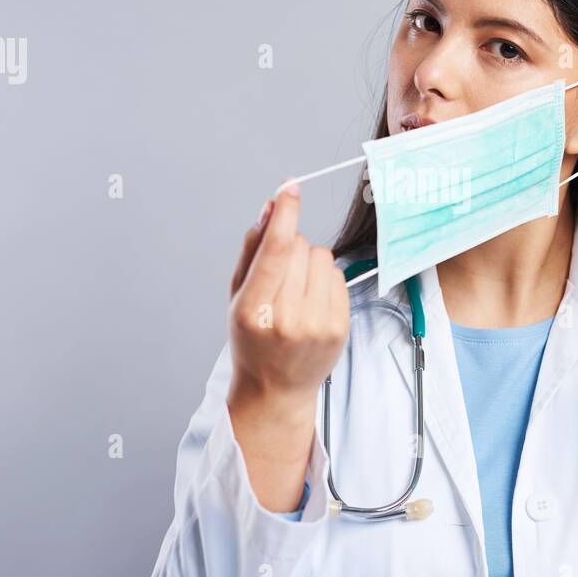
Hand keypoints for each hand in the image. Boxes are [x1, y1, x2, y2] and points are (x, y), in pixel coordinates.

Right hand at [228, 183, 349, 413]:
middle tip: (281, 274)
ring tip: (297, 290)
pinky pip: (338, 276)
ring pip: (323, 257)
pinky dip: (326, 280)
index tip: (290, 188)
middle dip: (291, 246)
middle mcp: (286, 318)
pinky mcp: (340, 328)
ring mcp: (317, 325)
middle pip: (300, 247)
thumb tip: (271, 208)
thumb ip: (252, 249)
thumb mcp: (237, 296)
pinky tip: (312, 302)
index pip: (276, 250)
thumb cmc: (253, 339)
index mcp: (252, 310)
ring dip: (310, 263)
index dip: (285, 214)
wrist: (275, 388)